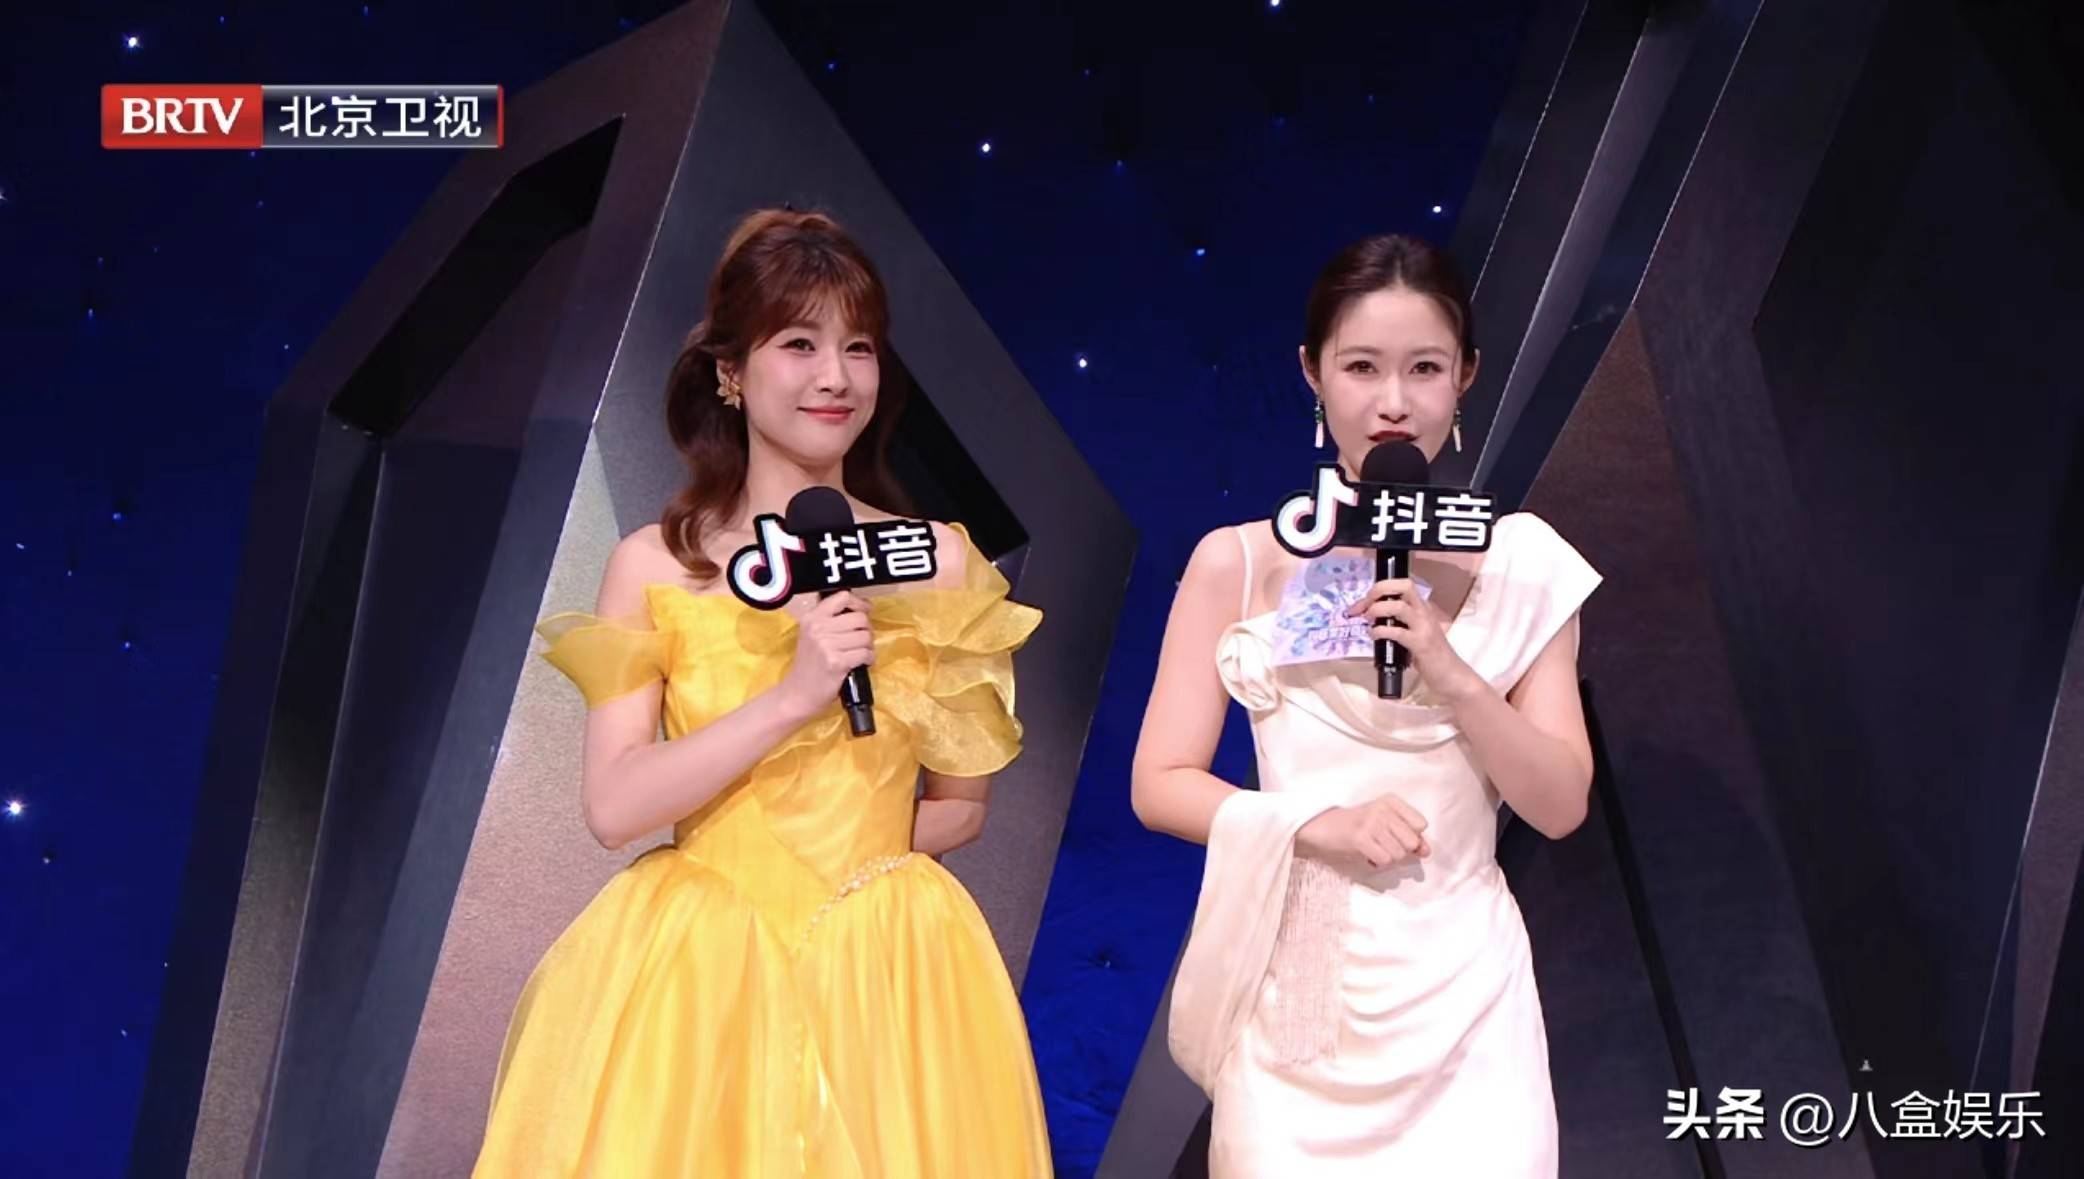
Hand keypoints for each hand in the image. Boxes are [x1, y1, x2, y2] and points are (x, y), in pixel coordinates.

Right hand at [775, 592, 874, 720]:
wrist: (798, 693)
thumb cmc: (808, 665)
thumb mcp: (812, 635)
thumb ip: (830, 620)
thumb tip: (860, 609)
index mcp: (812, 618)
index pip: (843, 597)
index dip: (859, 603)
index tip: (865, 610)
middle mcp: (818, 628)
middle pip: (860, 618)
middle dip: (866, 630)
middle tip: (861, 640)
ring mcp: (827, 645)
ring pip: (865, 636)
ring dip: (868, 646)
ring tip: (859, 653)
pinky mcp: (837, 662)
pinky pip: (865, 653)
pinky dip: (869, 659)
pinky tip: (862, 663)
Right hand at [1296, 795, 1431, 871]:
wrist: (1322, 827)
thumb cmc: (1357, 827)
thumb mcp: (1385, 825)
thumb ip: (1409, 836)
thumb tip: (1427, 851)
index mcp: (1391, 801)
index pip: (1421, 824)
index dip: (1410, 836)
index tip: (1393, 835)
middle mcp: (1382, 808)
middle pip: (1412, 842)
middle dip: (1399, 850)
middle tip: (1382, 845)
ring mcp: (1371, 822)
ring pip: (1398, 854)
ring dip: (1386, 858)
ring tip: (1372, 849)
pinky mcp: (1360, 838)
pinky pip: (1384, 860)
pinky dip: (1376, 863)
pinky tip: (1366, 855)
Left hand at [1345, 577, 1483, 700]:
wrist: (1452, 675)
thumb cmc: (1431, 655)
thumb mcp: (1415, 632)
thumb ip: (1398, 623)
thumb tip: (1372, 617)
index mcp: (1422, 608)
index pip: (1403, 585)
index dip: (1381, 587)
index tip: (1364, 600)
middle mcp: (1424, 612)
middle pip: (1404, 586)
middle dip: (1380, 589)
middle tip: (1364, 604)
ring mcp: (1424, 627)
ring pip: (1399, 607)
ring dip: (1378, 609)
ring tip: (1367, 618)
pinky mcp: (1421, 644)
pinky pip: (1398, 632)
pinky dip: (1381, 631)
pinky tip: (1373, 634)